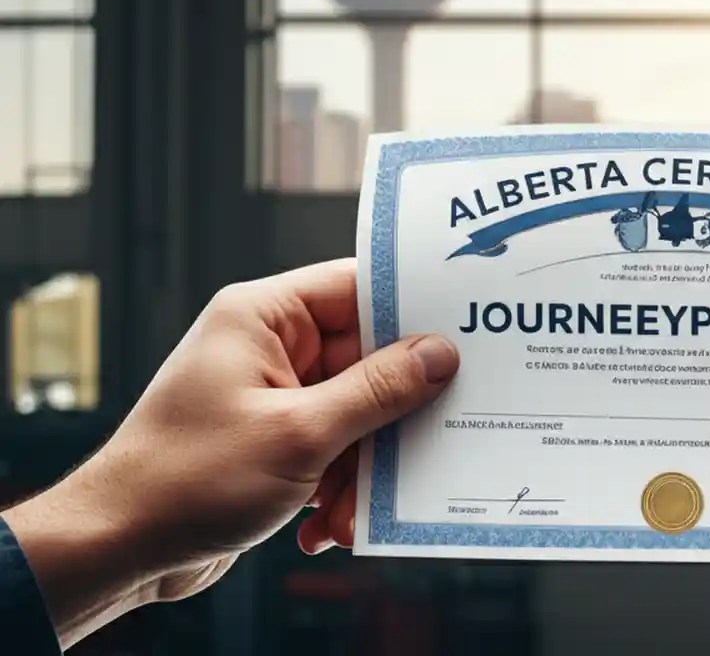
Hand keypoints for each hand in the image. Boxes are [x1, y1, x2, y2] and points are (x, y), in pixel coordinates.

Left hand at [3, 259, 458, 645]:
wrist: (118, 548)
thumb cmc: (185, 480)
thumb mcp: (299, 434)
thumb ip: (377, 391)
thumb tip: (439, 354)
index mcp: (263, 317)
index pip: (357, 288)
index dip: (412, 310)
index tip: (464, 332)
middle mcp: (268, 347)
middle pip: (366, 359)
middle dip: (390, 416)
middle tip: (426, 441)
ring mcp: (271, 394)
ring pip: (356, 413)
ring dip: (364, 466)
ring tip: (347, 509)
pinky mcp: (274, 438)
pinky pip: (335, 448)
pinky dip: (340, 487)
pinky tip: (325, 524)